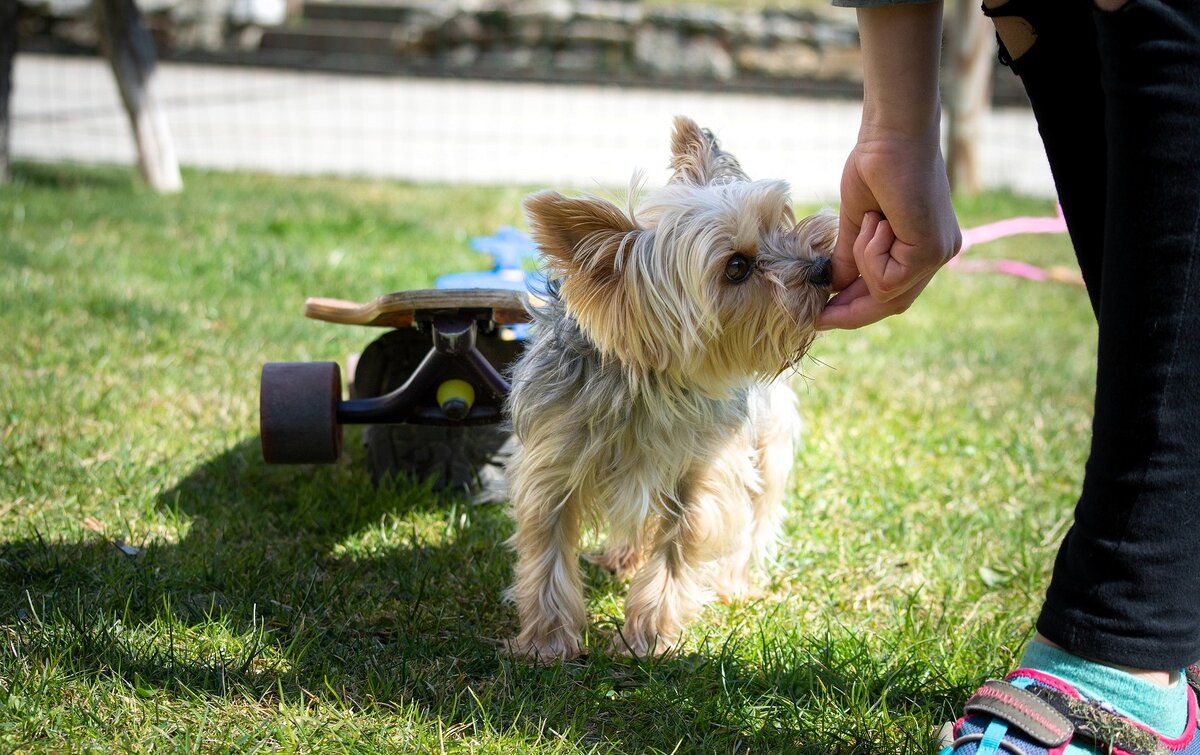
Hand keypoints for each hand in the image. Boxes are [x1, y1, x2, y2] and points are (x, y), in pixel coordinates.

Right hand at [818, 133, 960, 329]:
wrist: (892, 133)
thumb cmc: (874, 165)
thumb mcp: (856, 223)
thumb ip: (849, 259)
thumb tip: (833, 290)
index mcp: (924, 246)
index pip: (892, 293)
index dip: (856, 310)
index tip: (823, 317)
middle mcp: (938, 254)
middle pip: (893, 304)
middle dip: (853, 310)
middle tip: (819, 315)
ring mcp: (939, 253)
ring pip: (887, 293)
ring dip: (862, 262)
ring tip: (866, 221)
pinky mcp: (932, 250)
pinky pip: (888, 278)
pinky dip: (870, 253)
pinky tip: (876, 220)